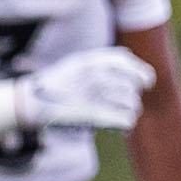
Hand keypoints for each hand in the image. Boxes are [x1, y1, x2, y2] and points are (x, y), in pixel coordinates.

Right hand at [15, 47, 156, 131]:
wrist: (32, 102)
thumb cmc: (58, 83)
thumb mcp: (77, 62)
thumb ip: (102, 58)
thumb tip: (129, 55)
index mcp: (92, 60)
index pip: (128, 62)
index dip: (143, 72)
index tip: (147, 82)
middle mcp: (95, 74)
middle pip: (133, 85)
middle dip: (133, 95)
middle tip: (126, 102)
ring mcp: (95, 95)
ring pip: (132, 104)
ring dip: (130, 111)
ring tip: (120, 114)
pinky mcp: (96, 116)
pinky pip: (126, 120)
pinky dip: (125, 124)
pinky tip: (118, 125)